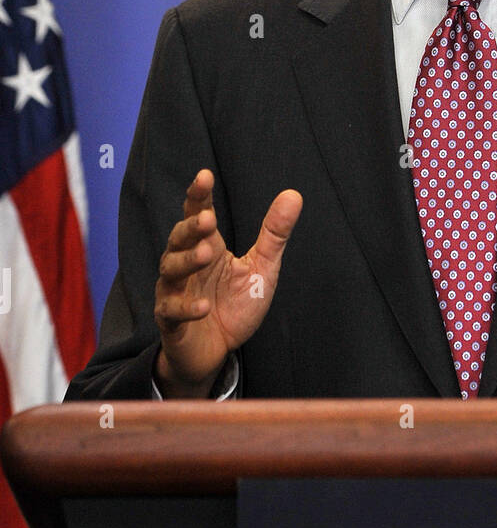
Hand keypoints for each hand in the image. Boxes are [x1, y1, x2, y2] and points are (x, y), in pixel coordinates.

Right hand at [153, 169, 302, 397]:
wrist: (216, 351)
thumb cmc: (235, 304)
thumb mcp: (261, 267)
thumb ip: (273, 234)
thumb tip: (293, 194)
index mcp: (208, 247)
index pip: (198, 215)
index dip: (198, 196)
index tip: (204, 176)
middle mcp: (186, 265)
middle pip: (179, 239)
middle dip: (191, 228)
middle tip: (208, 220)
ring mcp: (175, 292)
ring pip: (171, 270)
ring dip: (187, 261)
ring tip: (206, 254)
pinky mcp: (171, 322)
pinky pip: (172, 311)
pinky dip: (186, 307)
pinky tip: (203, 306)